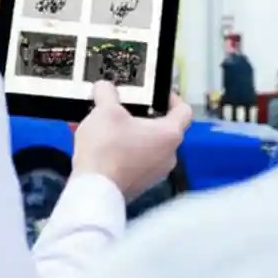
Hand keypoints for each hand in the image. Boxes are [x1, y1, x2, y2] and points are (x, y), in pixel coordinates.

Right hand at [73, 82, 193, 201]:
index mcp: (169, 134)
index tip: (158, 94)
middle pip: (161, 129)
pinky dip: (121, 152)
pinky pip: (133, 162)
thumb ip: (107, 93)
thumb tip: (104, 88)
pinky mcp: (138, 185)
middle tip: (124, 109)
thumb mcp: (105, 110)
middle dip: (141, 117)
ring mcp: (154, 173)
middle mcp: (168, 156)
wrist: (94, 189)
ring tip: (105, 127)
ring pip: (145, 146)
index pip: (183, 110)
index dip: (171, 98)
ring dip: (128, 135)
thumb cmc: (106, 151)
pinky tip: (99, 145)